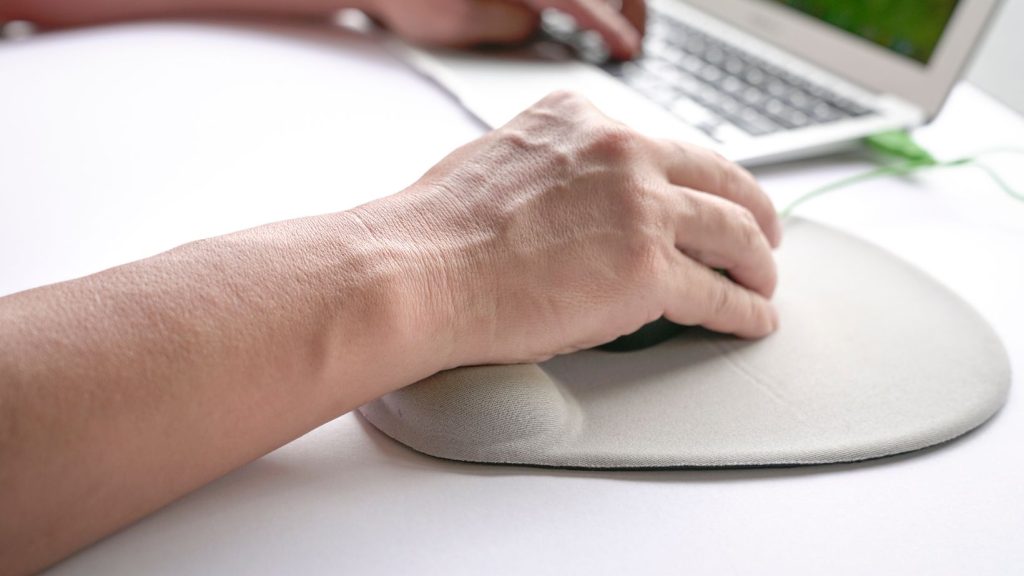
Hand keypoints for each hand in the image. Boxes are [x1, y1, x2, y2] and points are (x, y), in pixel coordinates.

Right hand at [351, 91, 781, 365]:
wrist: (419, 271)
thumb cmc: (438, 229)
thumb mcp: (503, 159)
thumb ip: (556, 167)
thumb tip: (576, 198)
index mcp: (585, 121)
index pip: (667, 148)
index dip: (701, 180)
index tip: (712, 197)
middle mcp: (623, 152)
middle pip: (720, 181)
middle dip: (752, 211)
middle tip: (763, 236)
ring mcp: (641, 209)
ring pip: (733, 233)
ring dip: (757, 263)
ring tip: (763, 282)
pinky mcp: (648, 271)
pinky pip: (717, 293)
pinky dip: (744, 309)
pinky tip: (752, 317)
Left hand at [370, 0, 644, 58]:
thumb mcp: (459, 23)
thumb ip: (511, 26)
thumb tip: (537, 24)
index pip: (583, 0)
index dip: (612, 28)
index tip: (628, 51)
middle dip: (626, 3)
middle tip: (632, 37)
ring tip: (615, 27)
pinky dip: (582, 2)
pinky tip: (582, 17)